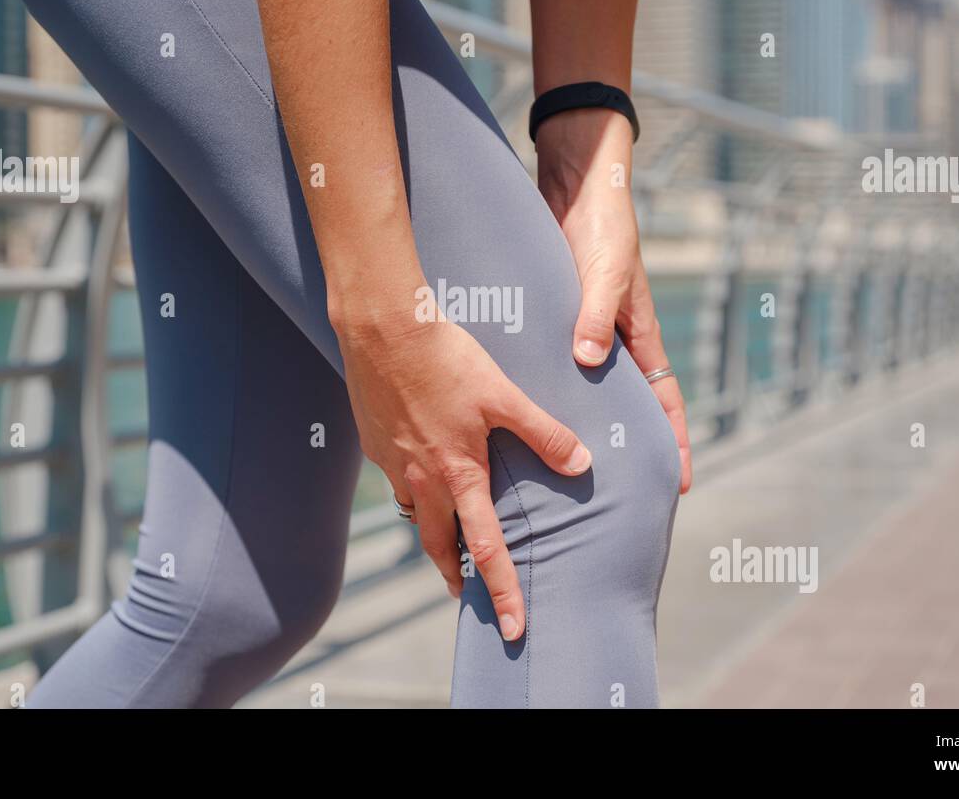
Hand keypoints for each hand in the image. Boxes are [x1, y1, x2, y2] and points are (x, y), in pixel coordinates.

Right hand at [333, 302, 591, 640]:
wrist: (383, 330)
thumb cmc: (447, 359)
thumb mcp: (504, 395)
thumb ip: (543, 433)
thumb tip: (582, 464)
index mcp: (459, 474)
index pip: (486, 549)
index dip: (502, 591)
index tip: (515, 627)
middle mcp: (423, 479)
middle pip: (440, 547)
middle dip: (456, 577)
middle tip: (467, 599)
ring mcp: (394, 463)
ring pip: (416, 515)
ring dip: (433, 536)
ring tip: (446, 543)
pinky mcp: (376, 442)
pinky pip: (397, 480)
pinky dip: (413, 491)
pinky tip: (420, 473)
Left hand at [536, 108, 691, 493]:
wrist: (577, 186)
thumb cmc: (603, 226)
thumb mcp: (605, 272)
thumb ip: (594, 315)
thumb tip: (588, 361)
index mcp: (640, 333)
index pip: (665, 399)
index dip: (675, 440)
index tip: (679, 482)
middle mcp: (615, 338)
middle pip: (627, 404)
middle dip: (628, 444)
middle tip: (620, 488)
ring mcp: (585, 328)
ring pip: (588, 387)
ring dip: (581, 418)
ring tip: (565, 461)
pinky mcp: (558, 315)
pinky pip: (555, 359)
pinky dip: (548, 384)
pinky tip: (526, 407)